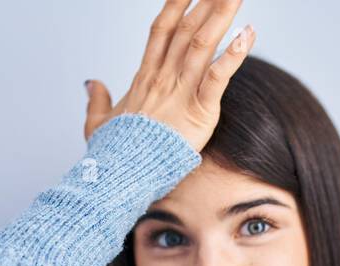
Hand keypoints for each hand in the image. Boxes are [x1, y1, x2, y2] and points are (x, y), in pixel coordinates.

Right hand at [83, 0, 256, 149]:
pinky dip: (234, 55)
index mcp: (144, 77)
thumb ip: (97, 99)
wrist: (118, 175)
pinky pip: (218, 77)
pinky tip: (248, 33)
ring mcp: (179, 92)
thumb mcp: (97, 122)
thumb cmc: (111, 154)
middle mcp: (163, 77)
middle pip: (186, 29)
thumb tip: (92, 83)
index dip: (176, 5)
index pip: (162, 31)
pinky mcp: (198, 111)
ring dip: (221, 15)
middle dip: (204, 3)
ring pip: (202, 43)